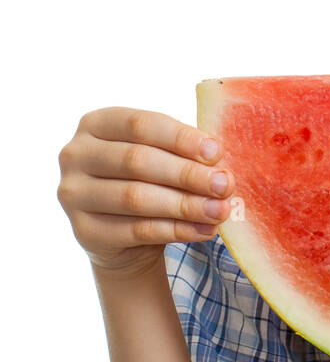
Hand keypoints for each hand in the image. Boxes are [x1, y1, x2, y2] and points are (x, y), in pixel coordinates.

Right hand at [57, 108, 234, 278]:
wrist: (123, 237)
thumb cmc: (148, 183)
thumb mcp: (161, 158)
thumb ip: (184, 154)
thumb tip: (218, 164)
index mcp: (96, 124)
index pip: (140, 124)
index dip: (180, 138)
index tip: (216, 152)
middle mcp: (75, 155)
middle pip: (137, 161)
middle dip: (187, 174)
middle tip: (224, 185)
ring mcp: (73, 194)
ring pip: (136, 198)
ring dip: (185, 205)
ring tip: (220, 210)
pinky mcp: (84, 231)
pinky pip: (137, 230)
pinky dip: (176, 230)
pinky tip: (204, 229)